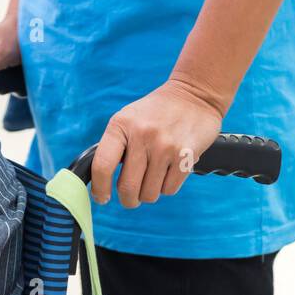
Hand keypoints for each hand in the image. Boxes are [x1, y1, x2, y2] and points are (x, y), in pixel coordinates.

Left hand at [90, 78, 224, 206]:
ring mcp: (165, 146)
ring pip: (149, 194)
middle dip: (128, 200)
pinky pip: (169, 190)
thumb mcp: (127, 119)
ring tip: (153, 177)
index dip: (100, 189)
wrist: (195, 95)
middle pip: (127, 188)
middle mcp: (142, 135)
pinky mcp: (186, 156)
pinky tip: (169, 171)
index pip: (102, 166)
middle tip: (130, 198)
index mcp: (121, 125)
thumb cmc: (155, 113)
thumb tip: (99, 184)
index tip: (102, 198)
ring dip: (149, 193)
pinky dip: (167, 187)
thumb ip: (112, 147)